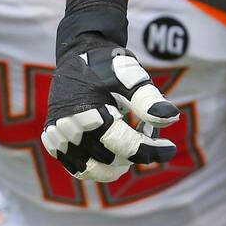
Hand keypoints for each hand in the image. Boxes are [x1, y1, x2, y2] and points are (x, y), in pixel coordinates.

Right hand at [42, 0, 179, 182]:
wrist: (77, 55)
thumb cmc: (106, 65)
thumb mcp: (128, 76)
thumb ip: (147, 99)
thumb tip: (171, 118)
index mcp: (87, 112)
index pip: (124, 145)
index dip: (151, 150)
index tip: (170, 148)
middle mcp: (68, 129)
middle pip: (112, 159)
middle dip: (135, 149)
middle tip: (143, 128)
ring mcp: (58, 138)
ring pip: (95, 170)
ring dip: (117, 162)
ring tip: (128, 139)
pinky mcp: (53, 143)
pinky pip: (80, 168)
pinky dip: (99, 165)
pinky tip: (113, 149)